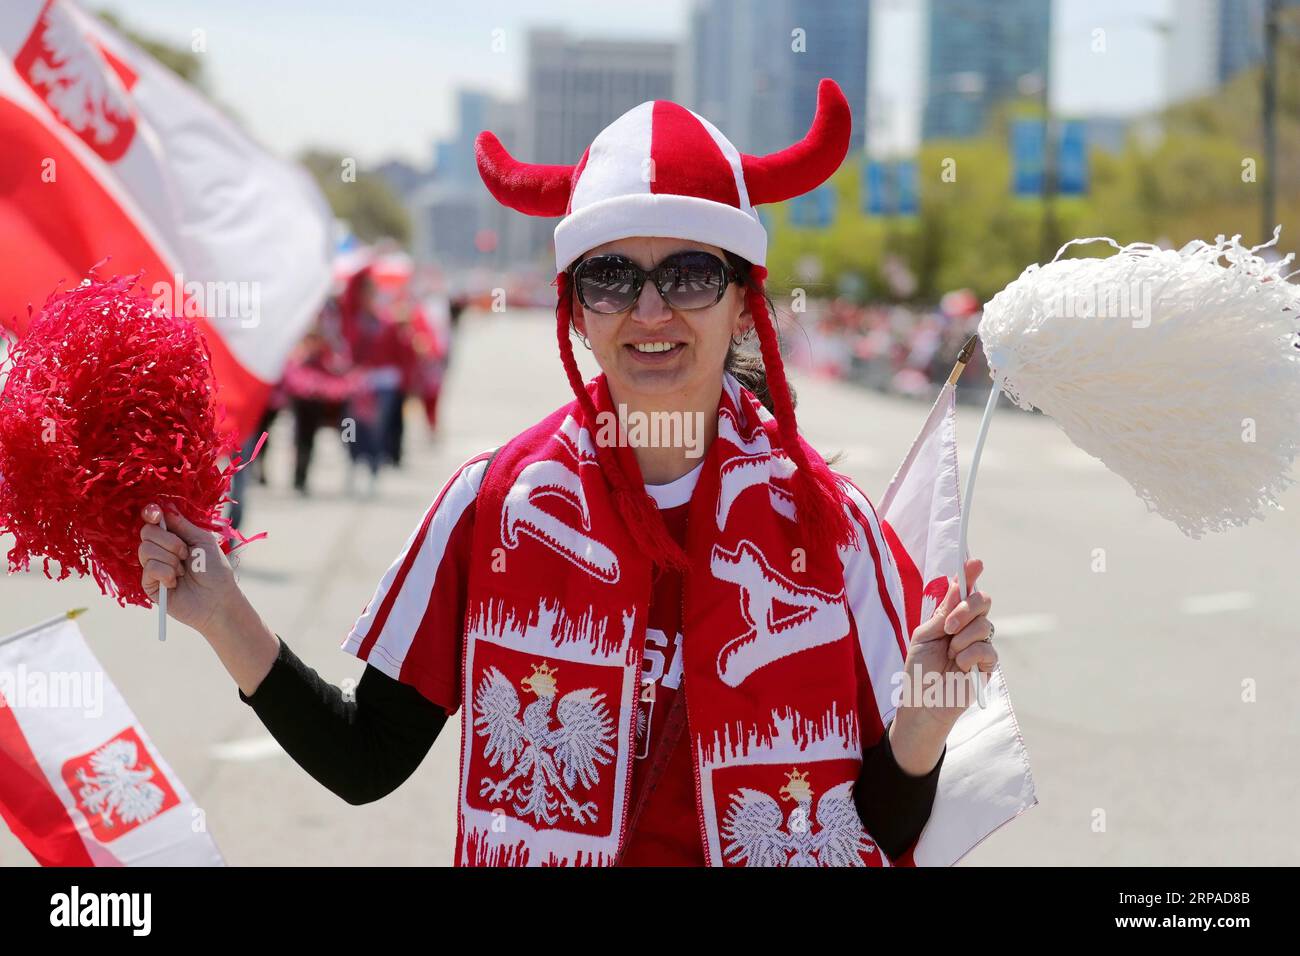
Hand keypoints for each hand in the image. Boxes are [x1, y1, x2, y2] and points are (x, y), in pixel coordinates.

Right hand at [138, 504, 239, 634]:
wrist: (218, 599)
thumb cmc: (215, 570)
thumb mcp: (203, 541)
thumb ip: (183, 525)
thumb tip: (165, 506)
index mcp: (174, 537)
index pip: (154, 520)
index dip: (151, 514)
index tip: (155, 514)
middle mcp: (161, 550)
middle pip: (147, 532)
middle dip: (170, 542)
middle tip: (186, 554)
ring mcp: (153, 567)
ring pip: (146, 550)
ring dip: (170, 559)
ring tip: (183, 571)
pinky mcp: (149, 584)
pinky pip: (149, 568)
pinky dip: (166, 573)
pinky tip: (175, 582)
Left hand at [890, 558, 996, 772]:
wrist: (922, 701)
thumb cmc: (919, 669)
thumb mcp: (925, 635)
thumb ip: (944, 611)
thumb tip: (957, 582)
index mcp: (951, 617)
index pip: (965, 591)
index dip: (970, 575)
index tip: (975, 562)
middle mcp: (968, 627)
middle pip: (982, 601)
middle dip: (967, 609)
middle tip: (949, 627)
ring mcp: (979, 645)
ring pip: (985, 625)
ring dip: (963, 639)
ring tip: (949, 655)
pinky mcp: (988, 664)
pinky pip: (988, 648)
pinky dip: (970, 655)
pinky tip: (958, 666)